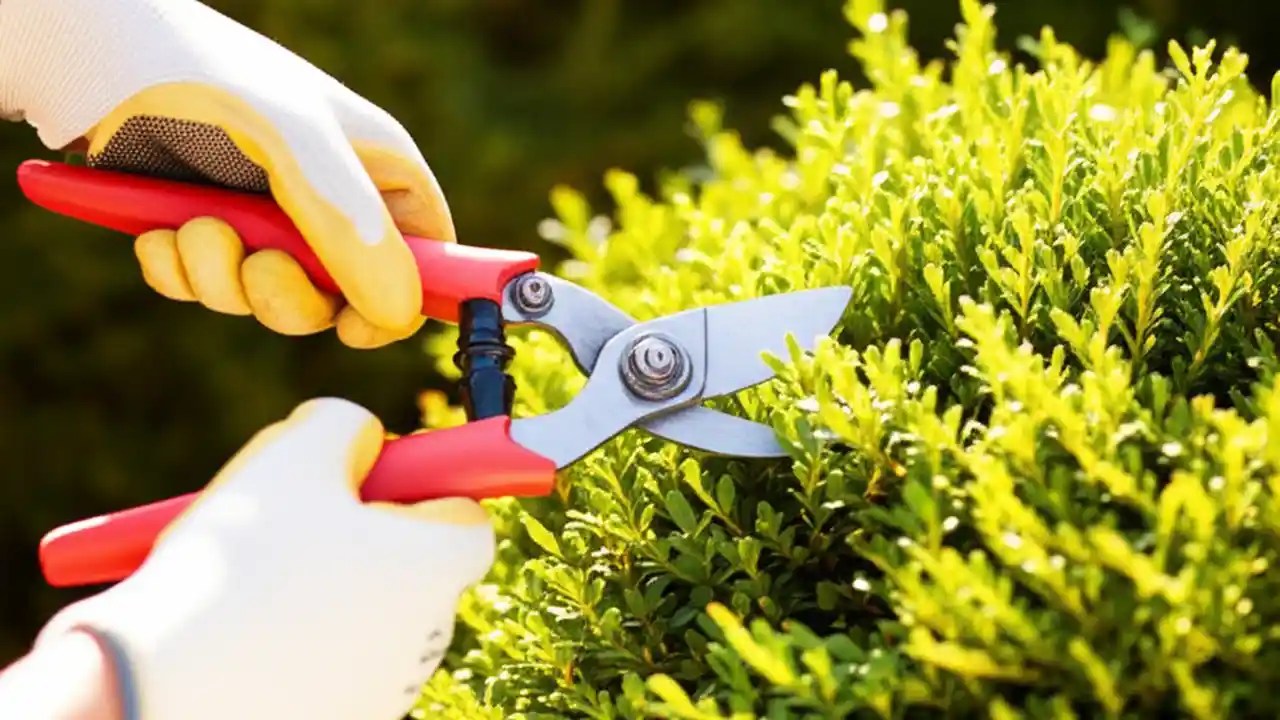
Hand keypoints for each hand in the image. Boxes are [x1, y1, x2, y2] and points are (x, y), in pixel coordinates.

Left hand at [0, 0, 449, 347]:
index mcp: (375, 166)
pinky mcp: (206, 226)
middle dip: (290, 295)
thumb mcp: (291, 142)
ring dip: (223, 279)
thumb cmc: (202, 71)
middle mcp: (328, 196)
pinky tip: (158, 232)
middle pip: (342, 295)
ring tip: (191, 229)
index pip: (424, 252)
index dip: (400, 299)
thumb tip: (397, 311)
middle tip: (257, 267)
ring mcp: (266, 215)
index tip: (354, 327)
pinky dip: (180, 271)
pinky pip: (207, 287)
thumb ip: (348, 224)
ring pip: (268, 297)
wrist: (86, 54)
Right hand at [33, 398, 495, 719]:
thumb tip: (361, 439)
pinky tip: (246, 633)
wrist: (159, 682)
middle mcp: (431, 631)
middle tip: (300, 525)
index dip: (422, 486)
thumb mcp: (292, 454)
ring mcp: (392, 683)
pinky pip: (338, 663)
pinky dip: (304, 643)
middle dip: (370, 537)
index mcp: (437, 564)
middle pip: (419, 564)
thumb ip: (346, 425)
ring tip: (258, 581)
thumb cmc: (238, 561)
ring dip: (333, 589)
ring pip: (374, 614)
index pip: (468, 515)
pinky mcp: (350, 717)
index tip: (370, 481)